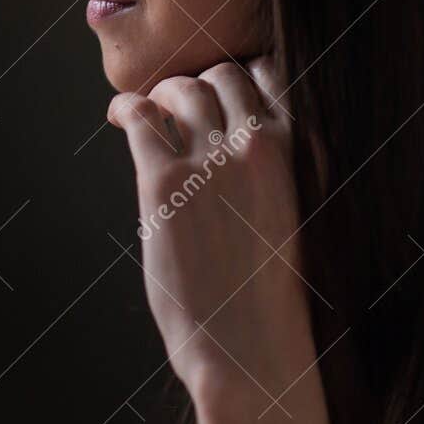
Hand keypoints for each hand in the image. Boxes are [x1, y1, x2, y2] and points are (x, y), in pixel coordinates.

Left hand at [108, 58, 317, 403]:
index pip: (273, 76)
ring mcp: (212, 161)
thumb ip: (274, 175)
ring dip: (163, 94)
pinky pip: (141, 116)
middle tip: (178, 104)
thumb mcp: (295, 219)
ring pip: (183, 88)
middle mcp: (261, 145)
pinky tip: (121, 118)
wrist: (251, 350)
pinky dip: (127, 108)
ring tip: (150, 112)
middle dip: (199, 83)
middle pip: (224, 74)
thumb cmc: (273, 301)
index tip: (221, 90)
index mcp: (302, 154)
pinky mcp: (165, 181)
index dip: (241, 76)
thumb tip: (237, 148)